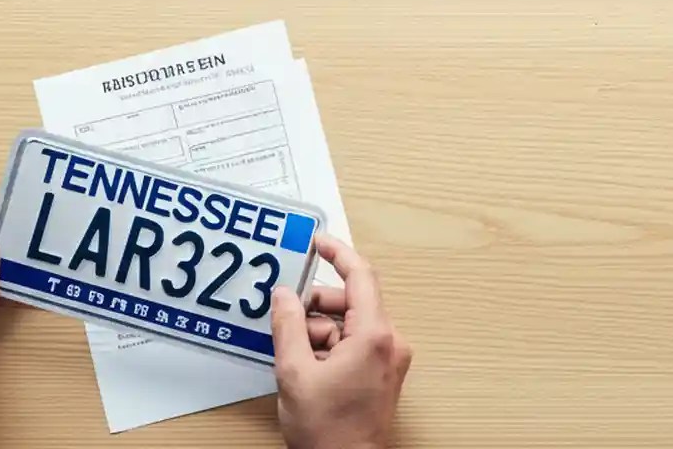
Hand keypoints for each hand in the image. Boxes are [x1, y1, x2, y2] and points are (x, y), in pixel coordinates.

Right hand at [271, 236, 411, 448]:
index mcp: (374, 336)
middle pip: (350, 301)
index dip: (337, 253)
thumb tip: (283, 295)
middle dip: (315, 305)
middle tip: (285, 315)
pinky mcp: (381, 373)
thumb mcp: (294, 371)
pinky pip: (352, 343)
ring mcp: (388, 359)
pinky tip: (306, 366)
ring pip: (348, 324)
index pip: (360, 275)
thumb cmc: (328, 433)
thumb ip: (287, 325)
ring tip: (294, 354)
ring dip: (318, 330)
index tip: (316, 242)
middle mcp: (389, 343)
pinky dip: (327, 346)